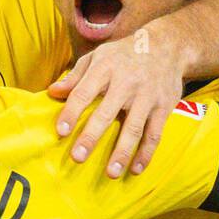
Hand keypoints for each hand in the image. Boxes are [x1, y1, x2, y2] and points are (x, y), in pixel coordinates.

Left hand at [48, 31, 187, 176]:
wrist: (167, 45)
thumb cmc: (123, 55)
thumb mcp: (97, 57)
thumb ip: (75, 77)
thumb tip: (52, 92)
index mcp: (105, 69)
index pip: (84, 92)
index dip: (71, 112)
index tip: (61, 131)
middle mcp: (126, 83)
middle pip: (107, 113)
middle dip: (92, 136)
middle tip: (78, 157)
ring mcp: (147, 96)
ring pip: (134, 128)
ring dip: (122, 152)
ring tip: (111, 173)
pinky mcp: (164, 106)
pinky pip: (155, 133)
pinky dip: (146, 153)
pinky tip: (135, 169)